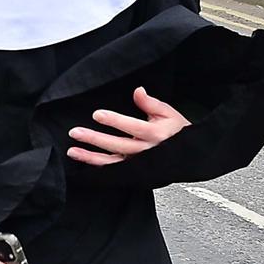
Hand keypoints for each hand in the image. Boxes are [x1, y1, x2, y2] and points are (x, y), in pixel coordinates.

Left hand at [67, 87, 190, 165]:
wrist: (191, 157)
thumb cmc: (178, 132)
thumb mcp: (168, 113)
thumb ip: (150, 103)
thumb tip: (137, 91)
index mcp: (155, 134)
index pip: (132, 127)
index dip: (115, 121)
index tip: (97, 114)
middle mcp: (146, 151)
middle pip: (117, 145)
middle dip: (95, 139)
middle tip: (75, 132)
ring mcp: (138, 163)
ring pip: (112, 162)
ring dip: (90, 157)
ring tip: (72, 151)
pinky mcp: (134, 172)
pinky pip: (113, 171)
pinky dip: (98, 168)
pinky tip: (83, 161)